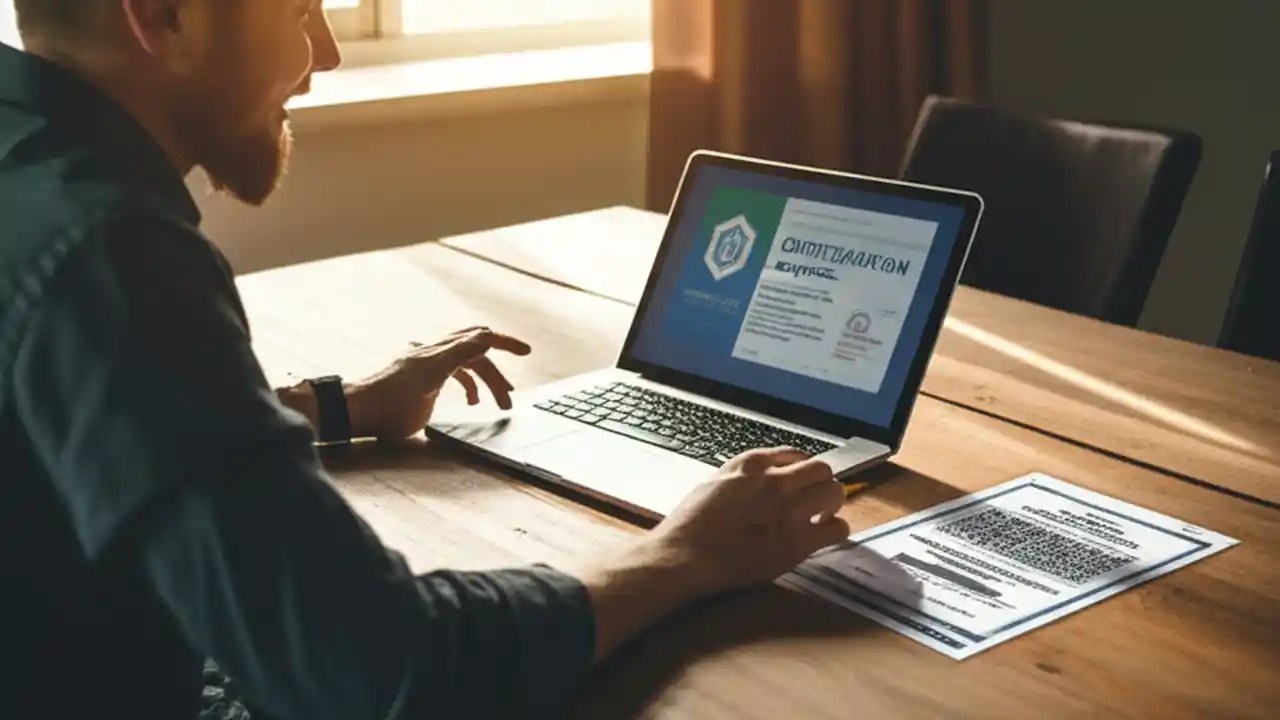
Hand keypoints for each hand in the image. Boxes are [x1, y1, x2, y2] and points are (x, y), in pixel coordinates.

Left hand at [345, 327, 530, 439]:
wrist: (357, 412)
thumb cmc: (390, 400)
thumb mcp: (430, 374)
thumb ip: (459, 352)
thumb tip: (487, 334)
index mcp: (438, 352)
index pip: (479, 339)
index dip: (505, 343)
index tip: (527, 352)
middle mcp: (433, 354)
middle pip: (475, 354)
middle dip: (496, 374)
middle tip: (509, 397)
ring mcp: (425, 366)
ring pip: (465, 365)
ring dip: (484, 382)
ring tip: (495, 403)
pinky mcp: (419, 381)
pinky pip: (451, 375)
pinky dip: (467, 384)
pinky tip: (469, 400)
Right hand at [579, 447, 849, 660]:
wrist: (684, 556)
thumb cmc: (689, 524)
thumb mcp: (712, 483)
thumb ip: (740, 476)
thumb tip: (758, 478)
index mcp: (751, 464)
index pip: (793, 454)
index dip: (801, 468)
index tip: (800, 479)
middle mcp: (775, 481)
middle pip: (821, 469)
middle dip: (821, 482)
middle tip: (816, 497)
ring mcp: (789, 511)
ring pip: (835, 492)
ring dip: (832, 503)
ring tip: (823, 515)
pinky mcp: (797, 542)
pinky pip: (837, 529)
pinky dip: (835, 531)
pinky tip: (824, 536)